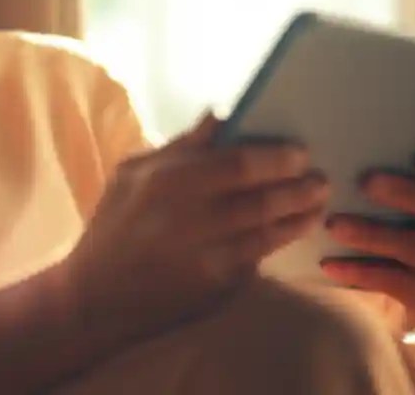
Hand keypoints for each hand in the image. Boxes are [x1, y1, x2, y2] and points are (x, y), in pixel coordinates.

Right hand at [64, 113, 329, 340]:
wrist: (94, 300)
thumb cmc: (113, 228)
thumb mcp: (131, 175)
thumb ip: (180, 146)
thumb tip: (220, 114)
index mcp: (167, 181)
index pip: (238, 163)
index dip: (276, 156)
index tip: (300, 152)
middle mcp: (189, 218)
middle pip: (262, 198)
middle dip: (299, 187)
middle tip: (320, 179)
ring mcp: (205, 257)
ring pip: (268, 232)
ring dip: (299, 217)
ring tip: (316, 205)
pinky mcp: (214, 288)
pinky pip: (257, 260)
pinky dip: (278, 244)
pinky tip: (292, 231)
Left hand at [319, 149, 414, 330]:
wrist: (368, 302)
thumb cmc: (368, 228)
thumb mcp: (374, 202)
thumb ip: (375, 177)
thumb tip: (341, 154)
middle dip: (403, 192)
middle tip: (365, 182)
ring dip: (373, 235)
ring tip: (335, 226)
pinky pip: (402, 285)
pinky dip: (362, 273)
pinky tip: (331, 266)